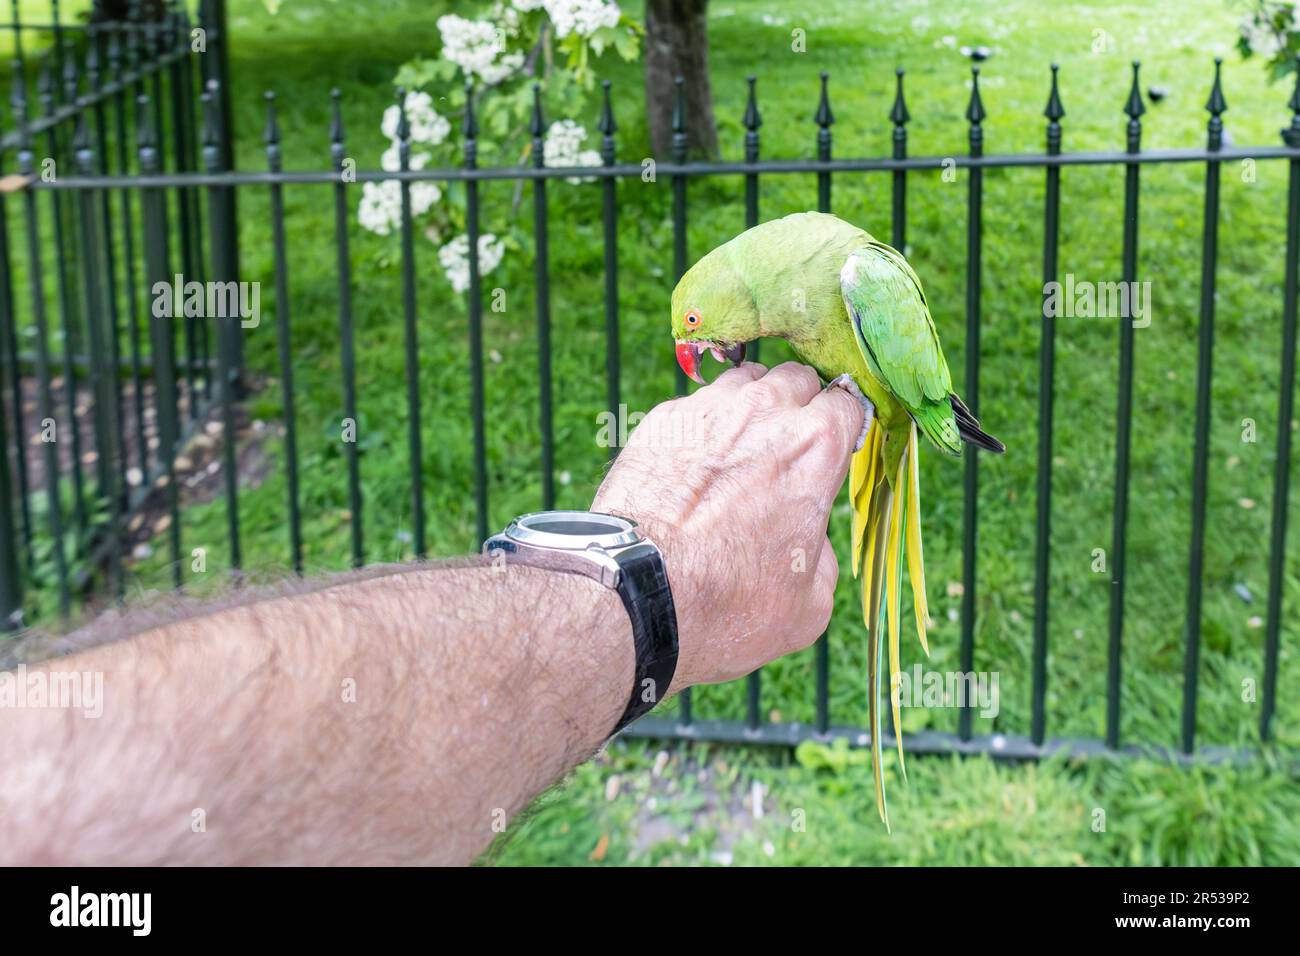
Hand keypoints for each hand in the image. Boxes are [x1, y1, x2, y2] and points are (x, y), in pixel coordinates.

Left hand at [592, 362, 863, 691]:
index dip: (844, 424)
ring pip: (746, 381)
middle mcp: (765, 411)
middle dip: (799, 406)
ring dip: (751, 407)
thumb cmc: (729, 605)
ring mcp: (708, 408)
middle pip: (798, 379)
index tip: (834, 446)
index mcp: (816, 447)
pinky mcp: (662, 420)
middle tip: (787, 449)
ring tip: (739, 452)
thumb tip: (805, 535)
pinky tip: (693, 467)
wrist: (639, 596)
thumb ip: (824, 552)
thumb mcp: (810, 603)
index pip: (848, 401)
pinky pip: (695, 407)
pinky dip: (703, 427)